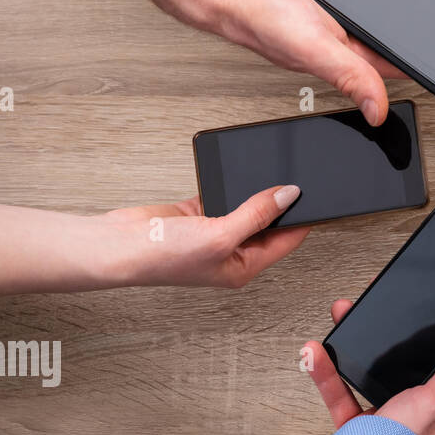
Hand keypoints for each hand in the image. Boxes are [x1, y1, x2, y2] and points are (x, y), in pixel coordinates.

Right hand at [94, 184, 308, 287]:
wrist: (115, 246)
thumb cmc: (161, 257)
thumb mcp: (220, 235)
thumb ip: (256, 213)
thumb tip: (289, 195)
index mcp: (243, 266)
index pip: (287, 240)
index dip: (304, 218)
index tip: (319, 196)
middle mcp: (231, 251)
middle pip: (268, 221)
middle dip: (280, 201)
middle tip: (297, 175)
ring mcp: (213, 231)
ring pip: (246, 205)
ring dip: (254, 189)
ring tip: (269, 168)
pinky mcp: (197, 213)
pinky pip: (222, 193)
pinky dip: (228, 181)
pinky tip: (234, 170)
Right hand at [305, 298, 434, 434]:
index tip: (423, 322)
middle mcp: (417, 419)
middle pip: (403, 370)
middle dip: (386, 342)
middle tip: (373, 318)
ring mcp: (386, 423)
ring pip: (369, 377)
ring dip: (352, 353)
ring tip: (343, 326)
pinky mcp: (356, 429)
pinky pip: (342, 395)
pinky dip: (328, 375)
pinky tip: (317, 355)